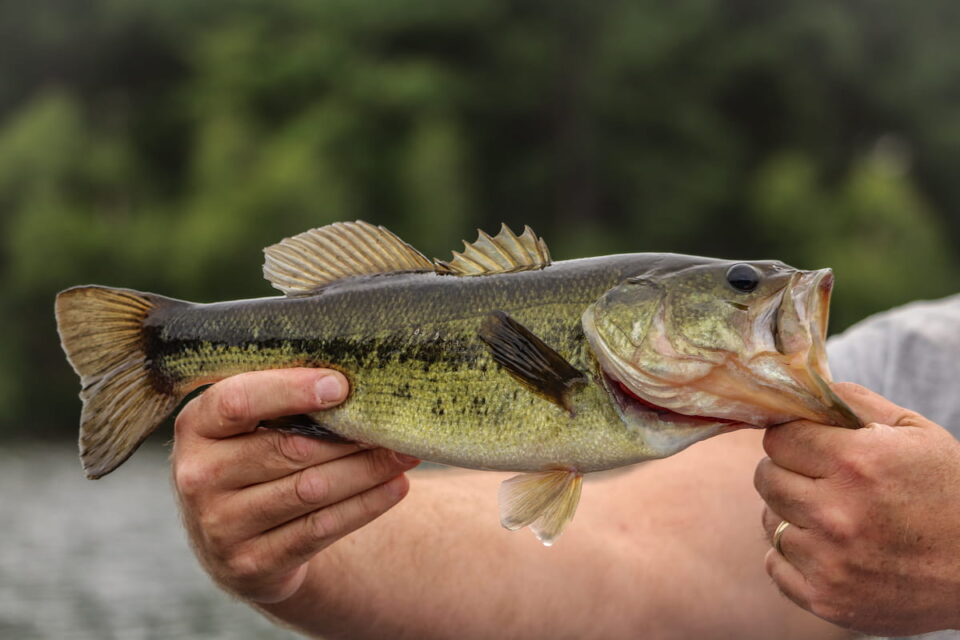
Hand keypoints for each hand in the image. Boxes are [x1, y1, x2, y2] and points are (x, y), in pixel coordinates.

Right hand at [171, 368, 419, 603]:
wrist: (234, 540)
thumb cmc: (253, 458)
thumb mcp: (248, 426)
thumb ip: (280, 399)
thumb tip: (353, 377)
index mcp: (196, 427)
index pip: (237, 401)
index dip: (290, 390)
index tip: (341, 385)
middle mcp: (198, 476)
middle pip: (288, 450)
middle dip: (349, 437)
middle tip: (393, 424)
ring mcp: (220, 525)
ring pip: (310, 490)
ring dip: (366, 470)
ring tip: (404, 454)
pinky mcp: (251, 564)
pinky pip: (320, 530)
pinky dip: (365, 505)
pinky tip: (395, 487)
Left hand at [755, 382, 959, 634]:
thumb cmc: (950, 492)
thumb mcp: (914, 433)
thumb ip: (853, 403)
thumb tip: (801, 389)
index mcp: (857, 463)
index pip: (779, 438)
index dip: (793, 438)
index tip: (808, 446)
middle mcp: (837, 512)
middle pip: (766, 477)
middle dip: (786, 471)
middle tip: (817, 479)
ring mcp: (830, 561)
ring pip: (769, 520)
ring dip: (791, 514)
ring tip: (831, 516)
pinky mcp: (827, 598)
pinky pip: (775, 563)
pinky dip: (793, 555)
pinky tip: (827, 548)